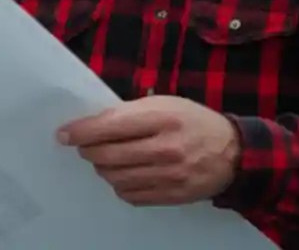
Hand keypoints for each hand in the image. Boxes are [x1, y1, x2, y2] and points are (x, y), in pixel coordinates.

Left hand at [58, 94, 239, 205]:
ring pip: (115, 177)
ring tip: (106, 160)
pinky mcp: (172, 196)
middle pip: (107, 156)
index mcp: (162, 117)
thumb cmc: (193, 122)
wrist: (234, 153)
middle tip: (85, 147)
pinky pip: (130, 195)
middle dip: (88, 151)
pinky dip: (120, 185)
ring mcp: (169, 175)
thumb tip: (90, 123)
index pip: (109, 126)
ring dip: (102, 168)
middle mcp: (165, 148)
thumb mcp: (165, 103)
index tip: (64, 134)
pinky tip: (124, 174)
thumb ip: (130, 112)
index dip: (81, 131)